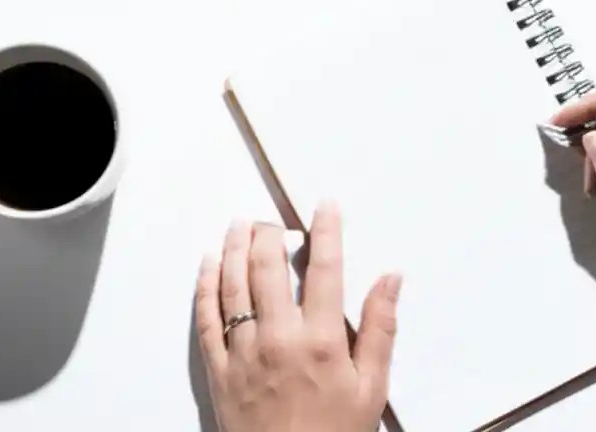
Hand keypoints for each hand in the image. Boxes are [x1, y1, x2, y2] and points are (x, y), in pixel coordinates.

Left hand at [195, 204, 400, 431]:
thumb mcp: (373, 387)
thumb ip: (381, 329)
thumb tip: (390, 279)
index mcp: (321, 339)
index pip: (324, 269)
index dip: (326, 231)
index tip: (325, 207)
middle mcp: (278, 338)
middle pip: (267, 267)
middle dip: (270, 232)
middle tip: (274, 218)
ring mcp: (243, 352)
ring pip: (232, 284)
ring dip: (234, 248)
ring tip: (239, 225)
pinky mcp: (219, 369)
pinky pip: (207, 318)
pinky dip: (205, 286)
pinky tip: (209, 265)